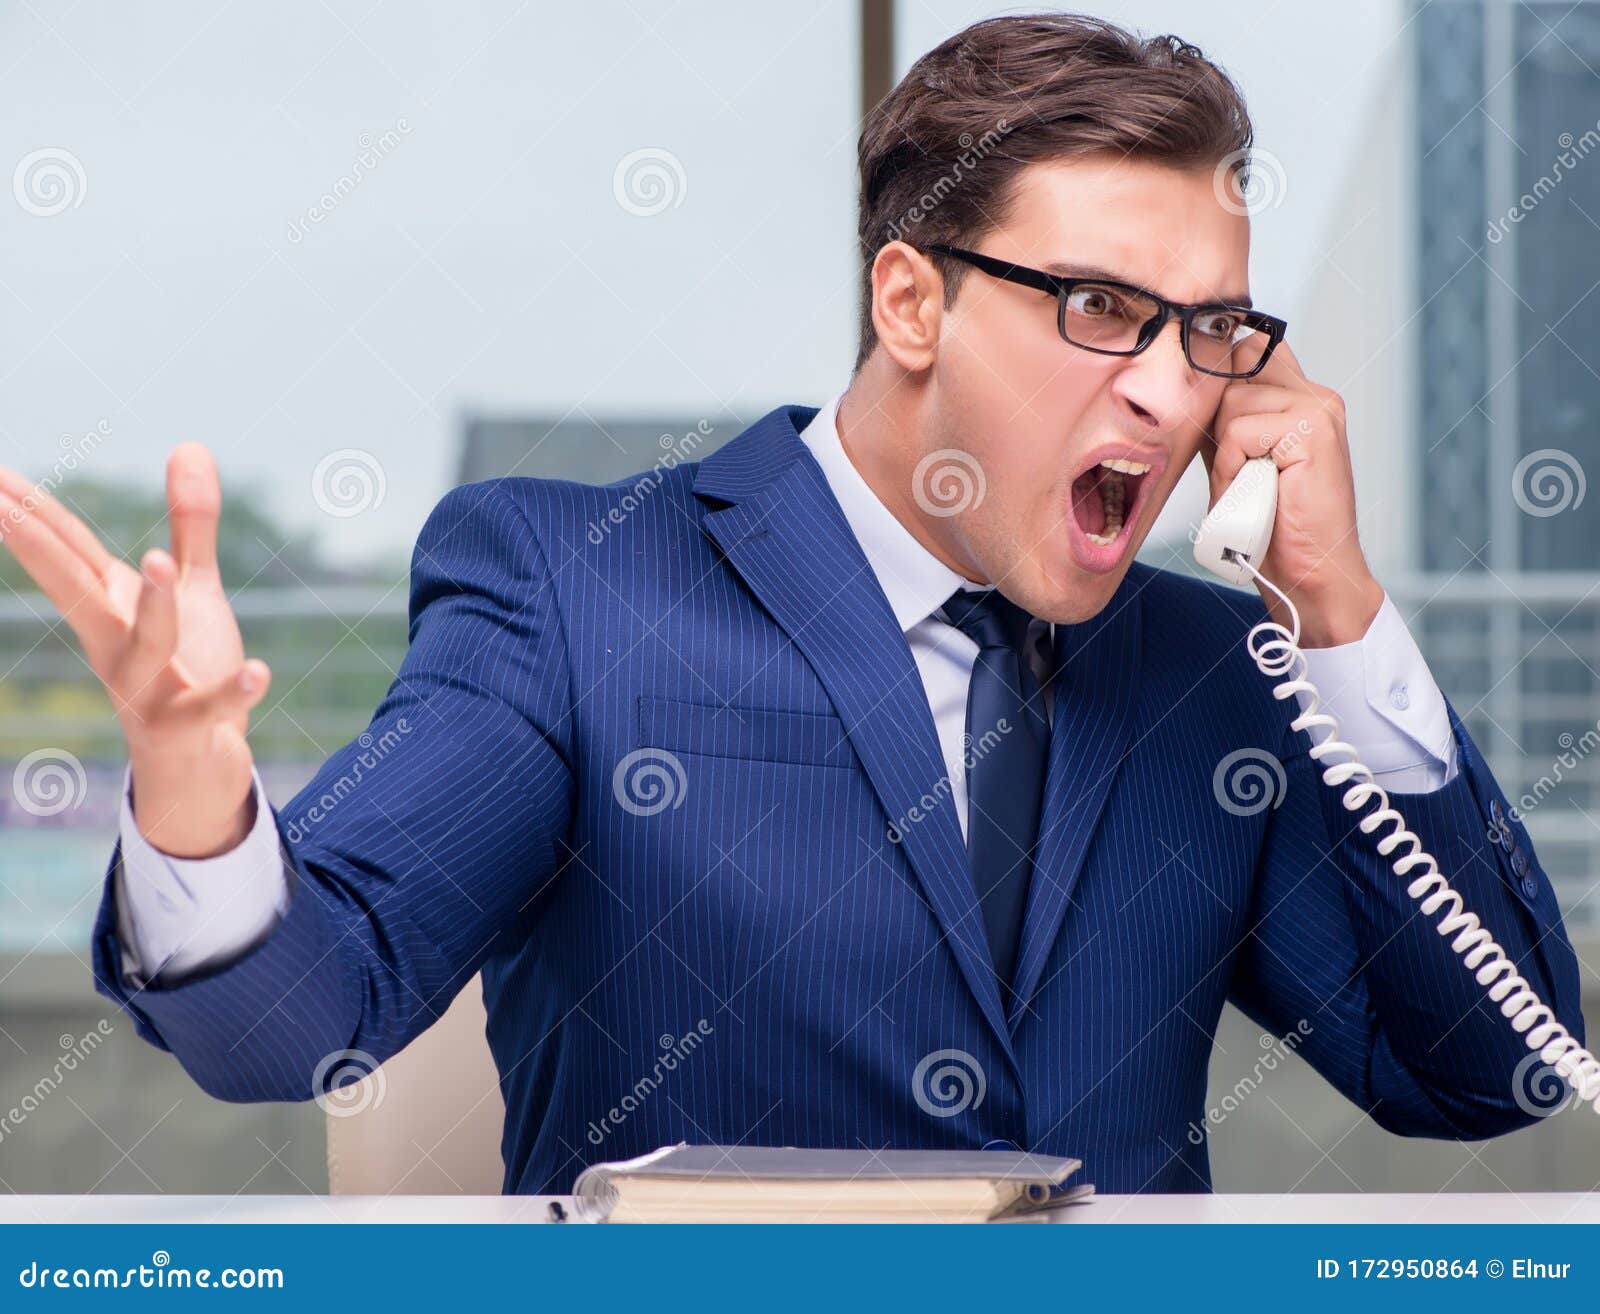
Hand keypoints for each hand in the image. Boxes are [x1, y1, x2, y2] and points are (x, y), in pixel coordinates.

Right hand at [0, 444, 270, 855]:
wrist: (199, 766)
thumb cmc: (187, 669)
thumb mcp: (193, 591)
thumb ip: (190, 524)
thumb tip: (189, 445)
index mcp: (112, 607)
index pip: (65, 550)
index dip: (27, 512)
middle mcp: (118, 646)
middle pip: (75, 591)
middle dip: (37, 549)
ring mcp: (148, 690)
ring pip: (145, 647)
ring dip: (151, 606)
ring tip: (155, 561)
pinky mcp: (186, 728)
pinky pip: (208, 709)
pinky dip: (232, 692)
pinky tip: (258, 671)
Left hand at [1201, 340, 1383, 646]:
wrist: (1308, 575)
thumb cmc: (1272, 527)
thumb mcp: (1237, 463)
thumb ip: (1223, 425)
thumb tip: (1187, 392)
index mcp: (1301, 398)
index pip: (1250, 349)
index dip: (1220, 380)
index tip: (1213, 429)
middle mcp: (1315, 395)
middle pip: (1235, 367)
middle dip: (1216, 418)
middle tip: (1233, 468)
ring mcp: (1318, 409)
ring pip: (1232, 401)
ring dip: (1223, 453)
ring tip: (1244, 488)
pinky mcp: (1312, 430)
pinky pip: (1241, 432)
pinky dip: (1231, 468)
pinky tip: (1250, 494)